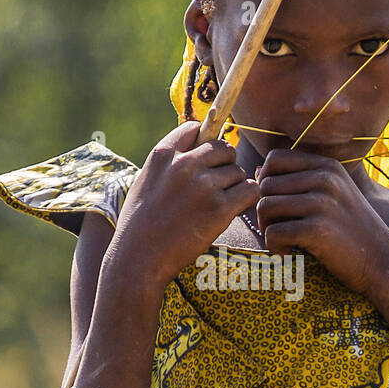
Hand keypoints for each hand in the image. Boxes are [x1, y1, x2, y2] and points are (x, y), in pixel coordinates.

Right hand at [108, 120, 260, 286]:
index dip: (204, 144)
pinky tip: (232, 211)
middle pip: (224, 149)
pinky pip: (250, 191)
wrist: (138, 258)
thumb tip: (200, 143)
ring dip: (234, 187)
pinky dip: (246, 200)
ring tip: (216, 206)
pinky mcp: (220, 209)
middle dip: (224, 166)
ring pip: (239, 172)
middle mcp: (184, 164)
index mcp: (163, 154)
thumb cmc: (140, 223)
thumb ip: (170, 162)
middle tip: (215, 188)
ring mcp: (204, 186)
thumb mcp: (146, 182)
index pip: (196, 129)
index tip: (203, 162)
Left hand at [253, 149, 388, 297]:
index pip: (274, 158)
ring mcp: (322, 202)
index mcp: (327, 166)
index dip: (265, 180)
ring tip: (284, 241)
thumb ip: (301, 180)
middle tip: (279, 229)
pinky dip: (274, 247)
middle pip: (265, 185)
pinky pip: (273, 233)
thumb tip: (256, 173)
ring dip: (267, 229)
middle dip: (264, 210)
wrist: (383, 262)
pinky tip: (289, 253)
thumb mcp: (335, 194)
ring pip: (265, 207)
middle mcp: (325, 178)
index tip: (277, 204)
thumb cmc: (353, 230)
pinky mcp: (317, 229)